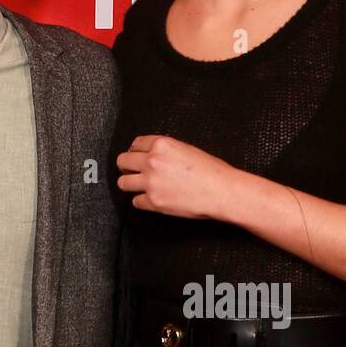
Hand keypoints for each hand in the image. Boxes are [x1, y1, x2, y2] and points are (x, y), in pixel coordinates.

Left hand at [115, 134, 240, 219]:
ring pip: (123, 182)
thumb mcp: (187, 149)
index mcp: (162, 144)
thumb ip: (165, 150)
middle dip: (126, 166)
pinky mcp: (154, 202)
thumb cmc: (212, 171)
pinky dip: (142, 201)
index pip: (135, 144)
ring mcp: (151, 182)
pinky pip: (136, 201)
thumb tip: (151, 155)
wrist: (223, 192)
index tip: (136, 156)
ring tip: (137, 186)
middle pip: (122, 161)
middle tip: (131, 171)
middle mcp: (152, 161)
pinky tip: (151, 199)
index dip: (135, 151)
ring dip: (129, 184)